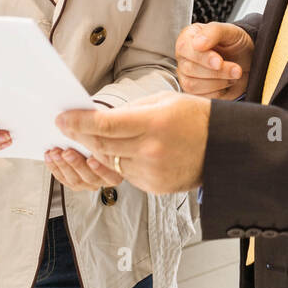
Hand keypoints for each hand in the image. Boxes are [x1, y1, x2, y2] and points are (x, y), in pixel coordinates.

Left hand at [57, 92, 209, 193]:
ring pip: (110, 162)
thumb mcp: (163, 101)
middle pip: (101, 145)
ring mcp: (152, 172)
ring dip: (97, 150)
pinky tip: (123, 151)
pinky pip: (125, 174)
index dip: (78, 122)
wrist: (224, 147)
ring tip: (91, 139)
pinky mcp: (154, 187)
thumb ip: (130, 110)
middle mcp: (151, 150)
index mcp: (154, 122)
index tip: (62, 119)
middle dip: (79, 136)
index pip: (104, 124)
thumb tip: (99, 116)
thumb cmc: (194, 118)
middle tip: (66, 128)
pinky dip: (118, 162)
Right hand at [175, 22, 252, 100]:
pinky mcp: (195, 92)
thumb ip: (213, 32)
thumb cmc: (235, 43)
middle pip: (189, 69)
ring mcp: (187, 76)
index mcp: (188, 38)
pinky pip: (201, 97)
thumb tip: (197, 43)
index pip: (184, 48)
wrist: (247, 60)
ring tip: (234, 74)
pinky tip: (227, 83)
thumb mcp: (230, 31)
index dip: (202, 58)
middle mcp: (184, 57)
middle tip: (236, 69)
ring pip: (193, 85)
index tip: (219, 61)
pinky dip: (218, 92)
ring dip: (219, 82)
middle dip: (217, 72)